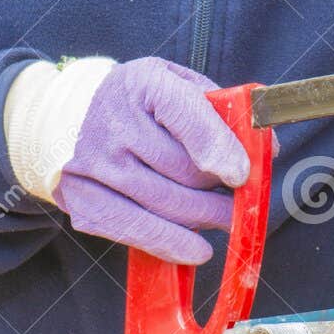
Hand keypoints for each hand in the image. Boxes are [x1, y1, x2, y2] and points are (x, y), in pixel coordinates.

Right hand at [53, 58, 249, 264]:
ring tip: (223, 218)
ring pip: (168, 205)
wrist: (66, 119)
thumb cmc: (139, 105)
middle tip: (239, 200)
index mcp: (142, 84)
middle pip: (184, 172)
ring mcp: (96, 166)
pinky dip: (172, 244)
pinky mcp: (85, 201)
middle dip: (221, 191)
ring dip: (205, 218)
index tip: (240, 173)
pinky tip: (196, 249)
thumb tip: (267, 149)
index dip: (219, 147)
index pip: (185, 115)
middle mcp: (114, 124)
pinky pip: (137, 230)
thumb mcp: (177, 85)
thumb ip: (221, 111)